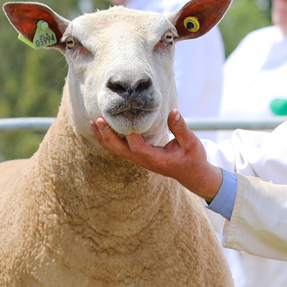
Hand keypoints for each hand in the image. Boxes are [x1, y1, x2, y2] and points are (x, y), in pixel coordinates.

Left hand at [89, 110, 223, 201]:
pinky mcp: (139, 157)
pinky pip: (120, 150)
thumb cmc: (193, 159)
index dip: (130, 135)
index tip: (124, 118)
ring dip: (104, 137)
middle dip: (108, 135)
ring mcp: (140, 161)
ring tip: (93, 122)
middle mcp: (145, 161)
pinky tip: (101, 130)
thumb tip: (173, 111)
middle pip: (121, 150)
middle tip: (98, 120)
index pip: (138, 148)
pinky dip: (109, 140)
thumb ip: (181, 128)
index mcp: (157, 159)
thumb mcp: (192, 143)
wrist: (193, 175)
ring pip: (117, 151)